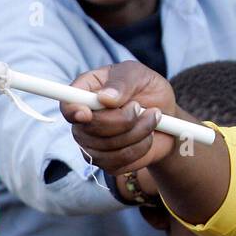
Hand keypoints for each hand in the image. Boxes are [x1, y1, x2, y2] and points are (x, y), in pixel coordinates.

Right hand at [59, 62, 180, 175]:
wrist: (167, 115)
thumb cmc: (148, 89)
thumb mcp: (139, 75)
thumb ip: (122, 81)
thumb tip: (105, 98)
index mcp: (85, 92)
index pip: (67, 106)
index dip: (73, 111)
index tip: (86, 113)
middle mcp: (83, 119)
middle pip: (89, 128)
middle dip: (123, 119)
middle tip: (140, 107)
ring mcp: (92, 143)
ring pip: (107, 146)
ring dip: (138, 132)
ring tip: (152, 118)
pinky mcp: (106, 161)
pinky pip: (119, 161)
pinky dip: (141, 147)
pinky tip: (148, 136)